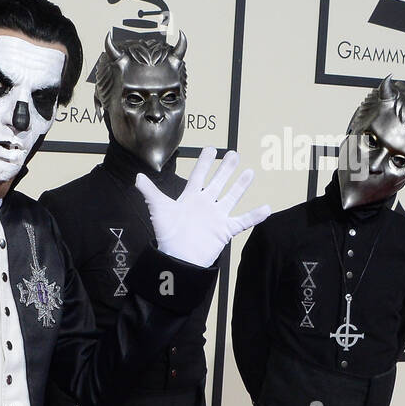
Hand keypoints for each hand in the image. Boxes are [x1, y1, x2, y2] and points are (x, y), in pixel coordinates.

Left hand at [134, 147, 269, 267]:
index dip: (204, 162)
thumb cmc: (167, 233)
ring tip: (250, 172)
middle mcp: (205, 204)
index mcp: (190, 198)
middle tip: (234, 153)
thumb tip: (137, 177)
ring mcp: (216, 216)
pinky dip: (255, 216)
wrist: (178, 257)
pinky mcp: (225, 229)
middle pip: (218, 182)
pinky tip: (267, 208)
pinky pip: (243, 221)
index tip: (211, 149)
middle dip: (225, 168)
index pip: (198, 176)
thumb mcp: (158, 208)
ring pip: (231, 197)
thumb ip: (150, 191)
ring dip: (240, 185)